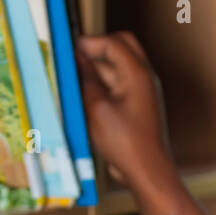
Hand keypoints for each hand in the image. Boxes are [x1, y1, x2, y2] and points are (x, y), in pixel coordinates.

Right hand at [75, 29, 174, 189]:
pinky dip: (101, 86)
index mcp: (137, 73)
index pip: (113, 43)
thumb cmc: (125, 142)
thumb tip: (76, 59)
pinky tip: (85, 99)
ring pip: (117, 67)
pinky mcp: (136, 106)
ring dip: (96, 70)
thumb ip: (86, 79)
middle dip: (96, 50)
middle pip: (121, 47)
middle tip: (74, 60)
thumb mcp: (96, 108)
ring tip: (74, 83)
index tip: (69, 50)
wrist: (146, 171)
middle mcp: (143, 78)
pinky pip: (118, 86)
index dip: (89, 43)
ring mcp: (142, 92)